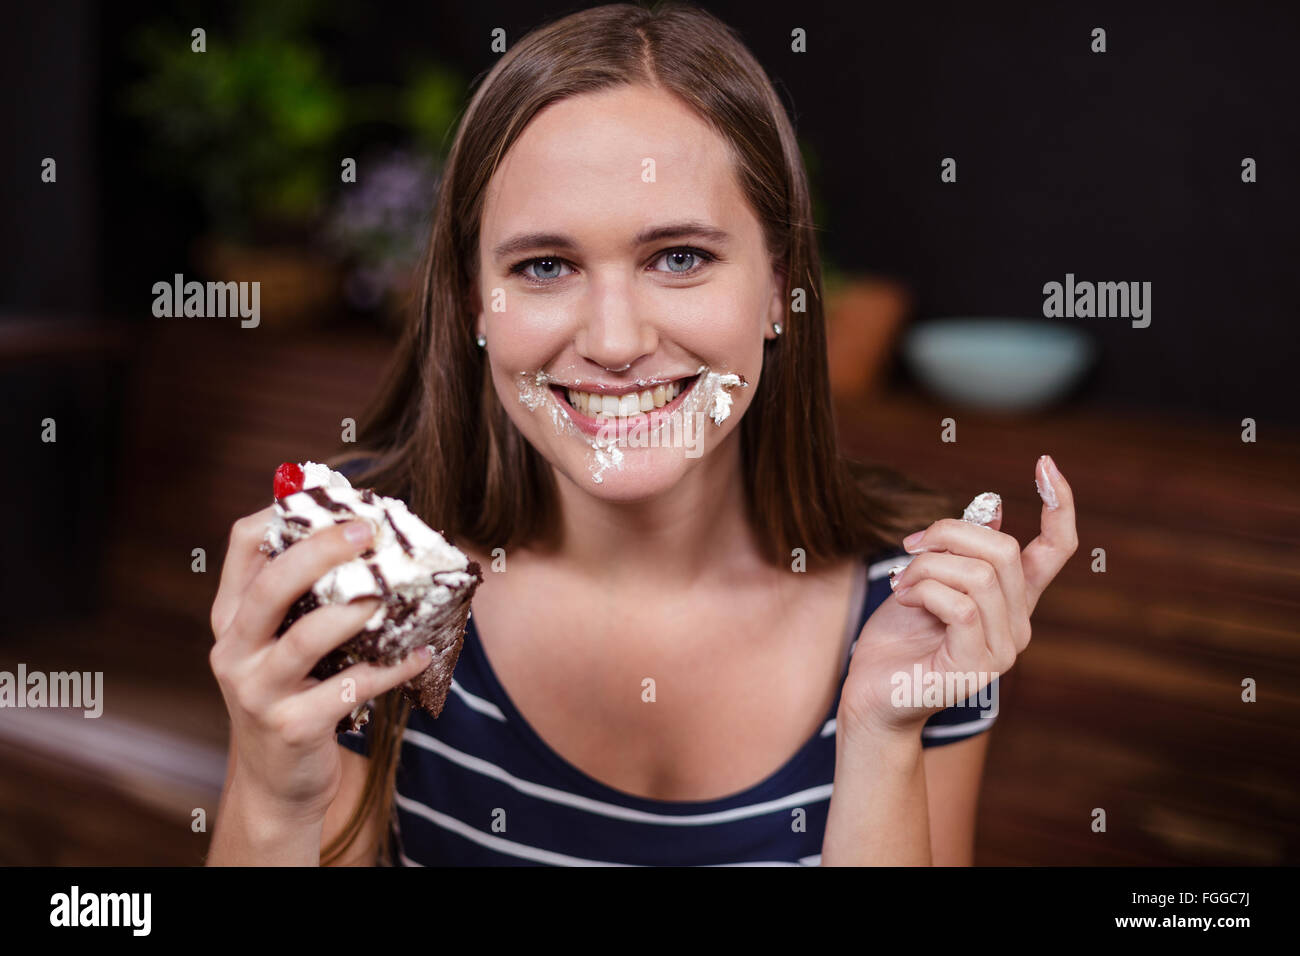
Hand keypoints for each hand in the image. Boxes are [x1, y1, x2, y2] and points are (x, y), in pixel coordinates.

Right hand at [208, 506, 434, 821]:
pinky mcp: (293, 727)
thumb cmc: (290, 697)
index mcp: (231, 618)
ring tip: (391, 595)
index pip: (241, 546)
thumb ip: (304, 599)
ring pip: (307, 638)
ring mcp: (259, 691)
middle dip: (321, 551)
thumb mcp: (279, 646)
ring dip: (355, 612)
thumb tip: (370, 539)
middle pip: (272, 586)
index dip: (281, 513)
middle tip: (366, 530)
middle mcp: (235, 650)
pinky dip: (392, 668)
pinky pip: (351, 688)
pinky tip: (421, 652)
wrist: (277, 785)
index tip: (332, 498)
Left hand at [839, 455, 1077, 738]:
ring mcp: (1001, 651)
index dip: (1059, 505)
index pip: (1056, 549)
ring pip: (979, 575)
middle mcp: (1018, 625)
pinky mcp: (974, 668)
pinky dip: (924, 591)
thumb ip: (960, 550)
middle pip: (1003, 549)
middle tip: (908, 547)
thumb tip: (992, 505)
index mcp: (1012, 601)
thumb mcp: (928, 579)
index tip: (1045, 463)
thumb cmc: (898, 639)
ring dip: (927, 567)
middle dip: (947, 533)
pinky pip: (960, 607)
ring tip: (901, 583)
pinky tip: (903, 598)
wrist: (871, 695)